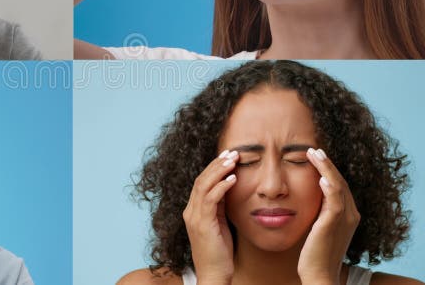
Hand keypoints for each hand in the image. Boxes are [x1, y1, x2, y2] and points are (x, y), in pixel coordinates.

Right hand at [183, 150, 239, 284]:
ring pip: (203, 185)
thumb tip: (228, 188)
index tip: (229, 156)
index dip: (214, 167)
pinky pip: (210, 200)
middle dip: (217, 163)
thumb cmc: (219, 252)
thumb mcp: (220, 224)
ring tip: (234, 160)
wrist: (214, 274)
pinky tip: (233, 179)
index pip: (201, 182)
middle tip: (233, 152)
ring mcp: (194, 218)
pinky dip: (221, 187)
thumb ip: (220, 207)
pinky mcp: (202, 224)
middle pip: (200, 179)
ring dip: (220, 170)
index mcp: (193, 210)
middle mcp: (190, 211)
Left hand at [297, 148, 359, 284]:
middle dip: (327, 164)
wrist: (320, 274)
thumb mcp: (320, 227)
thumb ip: (321, 212)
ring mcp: (345, 219)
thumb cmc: (317, 253)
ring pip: (338, 185)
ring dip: (326, 167)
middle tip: (314, 149)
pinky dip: (329, 185)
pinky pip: (334, 199)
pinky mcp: (333, 223)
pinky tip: (320, 176)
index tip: (316, 156)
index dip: (329, 170)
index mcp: (349, 215)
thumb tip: (312, 197)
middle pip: (341, 181)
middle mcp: (351, 214)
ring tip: (314, 153)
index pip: (340, 185)